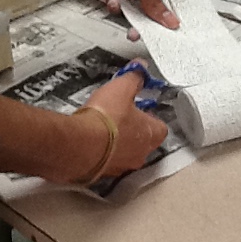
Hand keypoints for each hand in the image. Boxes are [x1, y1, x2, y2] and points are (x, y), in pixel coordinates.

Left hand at [64, 0, 179, 29]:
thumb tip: (169, 19)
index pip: (173, 0)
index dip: (173, 15)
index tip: (174, 31)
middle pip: (154, 10)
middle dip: (153, 23)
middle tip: (151, 35)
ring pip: (136, 13)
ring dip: (134, 20)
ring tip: (133, 28)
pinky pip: (119, 9)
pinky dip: (117, 10)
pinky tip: (115, 3)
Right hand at [81, 59, 167, 178]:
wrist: (79, 145)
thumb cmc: (106, 116)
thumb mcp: (122, 88)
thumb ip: (134, 78)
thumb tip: (142, 67)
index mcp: (151, 134)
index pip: (161, 128)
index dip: (151, 118)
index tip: (140, 109)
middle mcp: (140, 154)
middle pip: (144, 143)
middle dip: (134, 131)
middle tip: (120, 118)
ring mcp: (121, 167)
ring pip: (125, 155)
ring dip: (117, 144)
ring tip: (102, 129)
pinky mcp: (101, 174)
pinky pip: (105, 163)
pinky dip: (100, 154)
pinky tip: (89, 142)